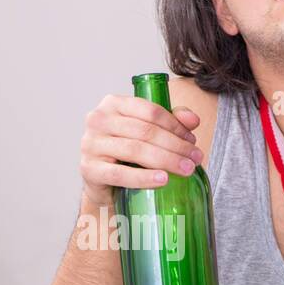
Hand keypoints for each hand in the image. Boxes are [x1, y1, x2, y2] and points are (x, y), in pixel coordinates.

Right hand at [79, 94, 203, 206]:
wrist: (101, 181)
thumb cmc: (126, 152)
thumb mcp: (147, 131)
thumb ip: (170, 121)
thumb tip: (193, 120)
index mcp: (113, 103)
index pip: (150, 111)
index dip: (175, 126)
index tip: (192, 141)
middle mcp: (98, 119)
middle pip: (145, 131)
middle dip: (175, 145)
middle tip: (195, 159)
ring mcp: (90, 144)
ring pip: (135, 150)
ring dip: (166, 160)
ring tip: (186, 169)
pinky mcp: (88, 168)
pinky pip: (120, 174)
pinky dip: (144, 177)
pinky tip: (163, 180)